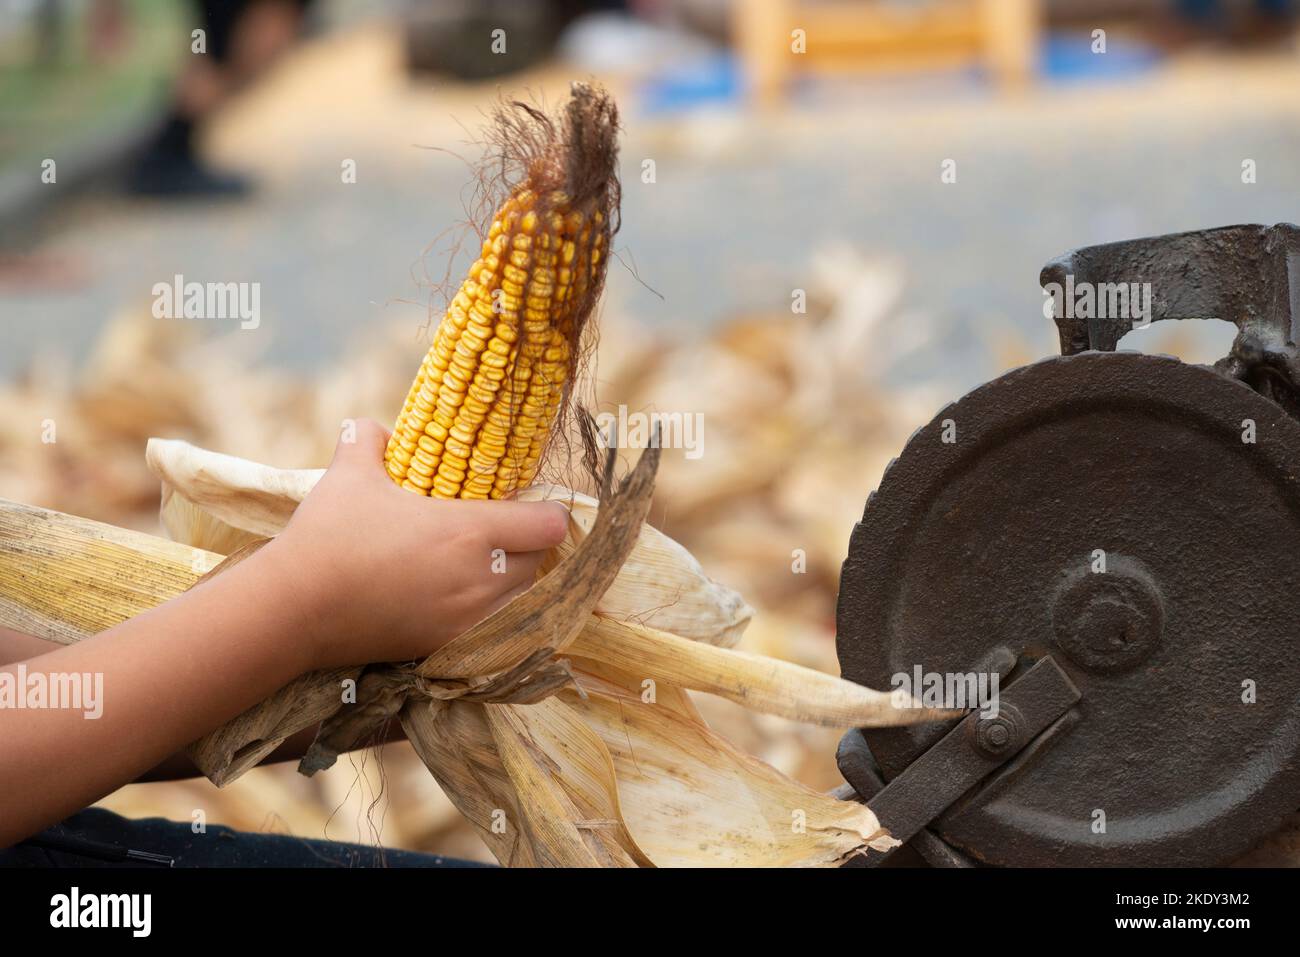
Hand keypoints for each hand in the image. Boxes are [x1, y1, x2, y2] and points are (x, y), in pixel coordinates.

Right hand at [260, 419, 569, 670]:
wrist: (294, 609)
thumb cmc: (328, 536)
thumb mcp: (349, 474)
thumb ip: (368, 439)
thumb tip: (375, 427)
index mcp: (470, 532)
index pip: (550, 525)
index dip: (546, 512)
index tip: (526, 503)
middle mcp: (481, 580)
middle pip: (540, 562)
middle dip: (529, 545)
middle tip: (502, 529)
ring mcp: (466, 619)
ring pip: (518, 598)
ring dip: (511, 579)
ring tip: (480, 562)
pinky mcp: (446, 647)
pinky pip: (490, 628)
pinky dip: (486, 611)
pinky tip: (455, 595)